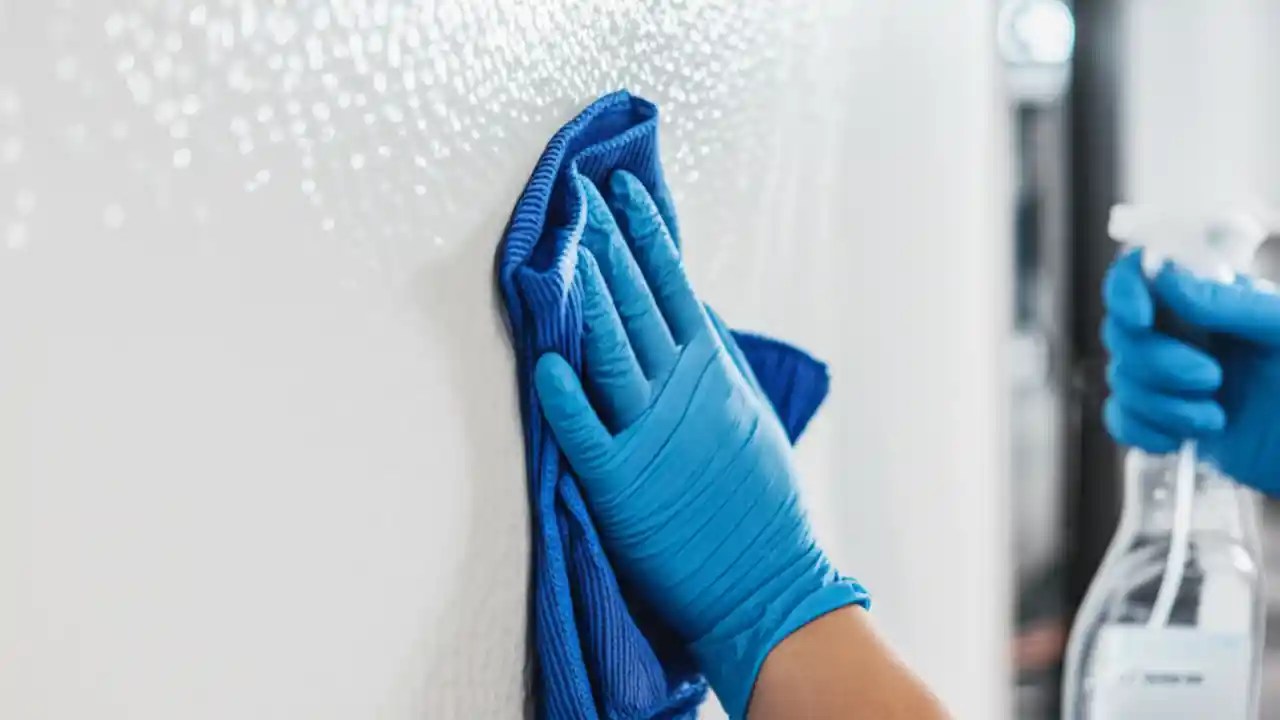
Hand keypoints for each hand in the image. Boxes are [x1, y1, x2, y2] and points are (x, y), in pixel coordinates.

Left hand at [534, 171, 865, 716]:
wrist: (768, 582)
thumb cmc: (761, 502)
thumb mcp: (751, 414)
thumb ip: (720, 357)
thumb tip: (693, 304)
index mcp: (713, 372)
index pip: (674, 284)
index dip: (645, 234)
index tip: (620, 189)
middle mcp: (683, 392)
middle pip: (637, 303)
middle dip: (605, 244)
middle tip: (575, 194)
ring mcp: (652, 436)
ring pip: (613, 351)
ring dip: (589, 298)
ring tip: (565, 248)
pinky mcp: (621, 485)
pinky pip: (585, 432)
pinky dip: (564, 397)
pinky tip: (544, 361)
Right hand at [1102, 250, 1279, 494]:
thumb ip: (1227, 304)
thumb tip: (1166, 278)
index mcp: (1207, 299)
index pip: (1141, 274)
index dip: (1126, 291)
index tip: (1141, 319)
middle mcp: (1179, 332)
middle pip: (1121, 333)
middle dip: (1157, 363)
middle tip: (1211, 379)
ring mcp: (1165, 377)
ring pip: (1120, 379)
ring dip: (1161, 406)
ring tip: (1214, 420)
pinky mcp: (1160, 419)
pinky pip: (1119, 418)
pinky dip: (1142, 432)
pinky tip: (1180, 440)